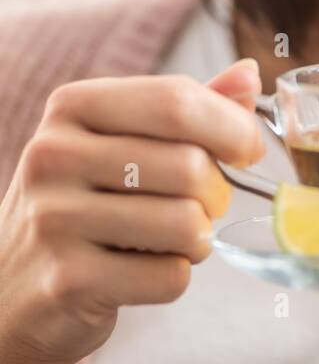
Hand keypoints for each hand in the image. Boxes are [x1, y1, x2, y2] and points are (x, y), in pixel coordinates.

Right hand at [0, 61, 266, 363]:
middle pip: (189, 165)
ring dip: (197, 239)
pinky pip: (170, 277)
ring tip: (168, 240)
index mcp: (72, 106)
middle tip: (201, 206)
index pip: (176, 100)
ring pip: (186, 224)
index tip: (250, 150)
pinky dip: (175, 278)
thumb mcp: (121, 141)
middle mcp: (54, 155)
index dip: (232, 127)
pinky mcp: (68, 281)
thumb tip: (250, 74)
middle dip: (216, 193)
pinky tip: (142, 271)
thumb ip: (185, 109)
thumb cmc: (84, 203)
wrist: (13, 289)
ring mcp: (54, 219)